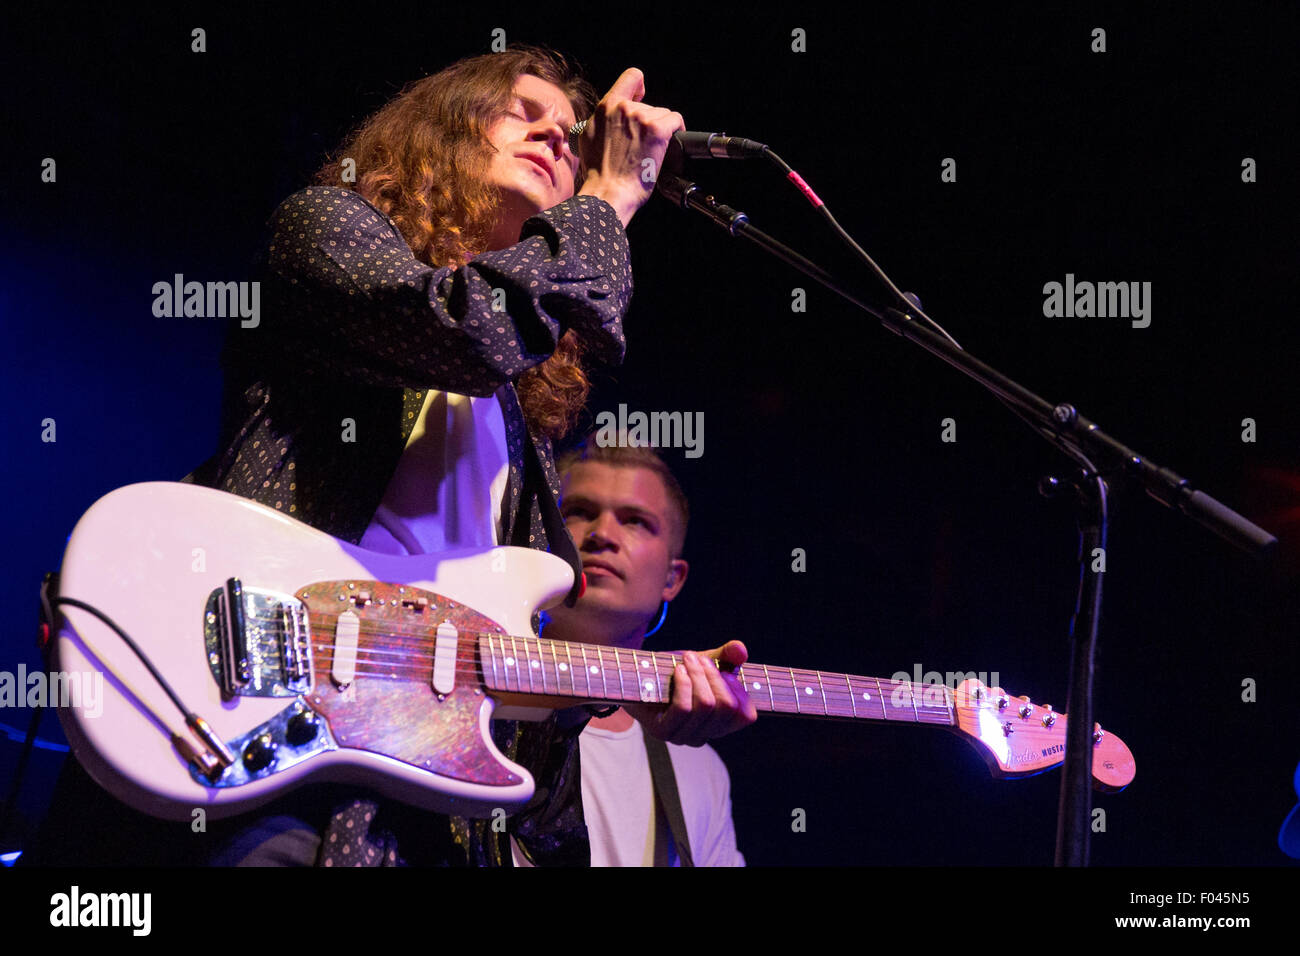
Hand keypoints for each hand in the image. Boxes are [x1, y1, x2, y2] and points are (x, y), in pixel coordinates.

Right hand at [576, 67, 683, 226]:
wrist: (607, 192)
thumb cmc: (598, 174)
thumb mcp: (589, 138)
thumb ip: (601, 122)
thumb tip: (608, 121)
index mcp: (606, 107)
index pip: (631, 77)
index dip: (640, 88)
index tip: (642, 98)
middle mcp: (623, 108)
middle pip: (649, 105)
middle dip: (649, 123)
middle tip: (643, 145)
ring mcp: (641, 118)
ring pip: (663, 115)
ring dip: (661, 131)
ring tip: (653, 151)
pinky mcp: (657, 131)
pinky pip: (675, 121)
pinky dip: (677, 131)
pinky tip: (671, 145)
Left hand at [628, 641, 757, 746]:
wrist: (638, 674)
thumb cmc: (675, 670)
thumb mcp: (706, 660)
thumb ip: (726, 656)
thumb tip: (741, 650)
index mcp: (719, 725)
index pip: (746, 716)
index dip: (740, 689)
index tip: (725, 671)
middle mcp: (704, 735)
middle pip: (726, 706)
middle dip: (715, 675)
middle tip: (700, 659)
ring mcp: (683, 736)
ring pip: (705, 705)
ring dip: (698, 675)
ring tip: (687, 660)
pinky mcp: (662, 732)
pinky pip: (683, 708)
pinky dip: (684, 683)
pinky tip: (679, 670)